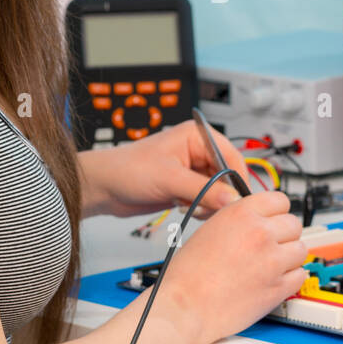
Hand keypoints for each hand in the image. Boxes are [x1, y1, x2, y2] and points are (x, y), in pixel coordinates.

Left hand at [79, 119, 266, 219]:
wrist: (105, 187)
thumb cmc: (128, 170)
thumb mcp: (169, 179)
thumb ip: (204, 190)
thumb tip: (232, 200)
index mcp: (197, 136)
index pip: (232, 157)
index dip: (237, 179)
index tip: (237, 201)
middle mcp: (198, 150)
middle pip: (228, 176)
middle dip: (220, 195)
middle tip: (207, 206)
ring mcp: (193, 169)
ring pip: (219, 191)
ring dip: (208, 203)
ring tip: (187, 204)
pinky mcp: (187, 186)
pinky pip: (207, 200)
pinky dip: (200, 207)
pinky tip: (182, 206)